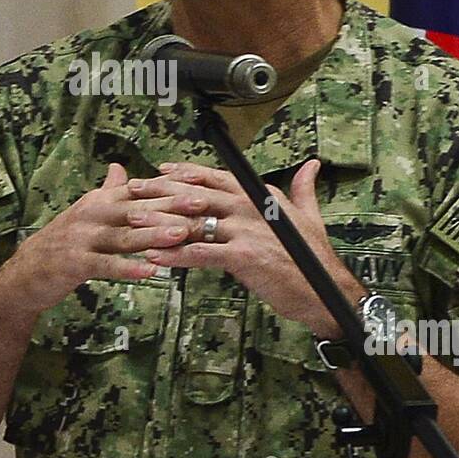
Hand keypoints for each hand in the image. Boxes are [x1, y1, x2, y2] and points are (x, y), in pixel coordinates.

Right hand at [0, 162, 211, 318]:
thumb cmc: (63, 243)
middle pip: (137, 208)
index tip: (199, 181)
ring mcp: (83, 238)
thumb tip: (119, 167)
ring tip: (182, 235)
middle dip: (171, 206)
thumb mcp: (85, 213)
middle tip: (202, 206)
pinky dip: (129, 268)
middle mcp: (92, 214)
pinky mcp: (76, 263)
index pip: (140, 189)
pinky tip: (151, 272)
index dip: (170, 185)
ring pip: (126, 236)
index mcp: (100, 200)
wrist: (25, 274)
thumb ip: (106, 191)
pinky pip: (107, 265)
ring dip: (155, 235)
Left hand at [127, 159, 366, 336]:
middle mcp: (251, 207)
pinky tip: (155, 257)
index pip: (216, 177)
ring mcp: (246, 231)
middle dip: (162, 191)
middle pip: (196, 194)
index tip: (160, 170)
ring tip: (133, 221)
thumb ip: (303, 189)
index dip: (186, 172)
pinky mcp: (243, 257)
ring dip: (160, 221)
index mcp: (261, 196)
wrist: (325, 292)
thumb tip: (312, 165)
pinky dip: (176, 254)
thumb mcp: (309, 216)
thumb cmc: (313, 259)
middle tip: (133, 191)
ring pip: (194, 221)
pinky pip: (201, 253)